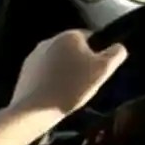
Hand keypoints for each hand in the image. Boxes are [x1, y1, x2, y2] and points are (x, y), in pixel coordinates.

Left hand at [8, 29, 126, 118]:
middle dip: (79, 62)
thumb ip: (116, 54)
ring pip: (58, 59)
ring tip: (68, 90)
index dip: (96, 55)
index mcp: (70, 35)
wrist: (35, 109)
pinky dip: (50, 78)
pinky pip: (44, 70)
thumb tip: (119, 47)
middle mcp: (50, 39)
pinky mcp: (24, 70)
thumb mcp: (103, 70)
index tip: (95, 72)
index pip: (91, 38)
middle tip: (84, 82)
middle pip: (73, 49)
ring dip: (64, 70)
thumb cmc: (72, 86)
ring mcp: (34, 54)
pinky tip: (54, 93)